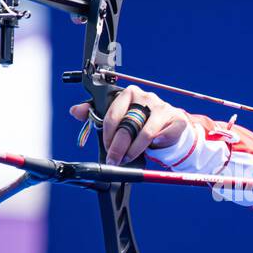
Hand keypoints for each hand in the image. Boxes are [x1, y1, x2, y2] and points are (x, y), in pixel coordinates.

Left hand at [70, 85, 191, 164]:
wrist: (167, 124)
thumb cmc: (139, 120)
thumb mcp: (117, 114)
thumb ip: (95, 112)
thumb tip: (74, 111)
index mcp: (129, 93)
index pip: (114, 113)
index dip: (108, 134)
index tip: (106, 146)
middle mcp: (146, 98)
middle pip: (129, 125)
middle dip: (119, 147)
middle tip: (114, 159)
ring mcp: (163, 108)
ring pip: (147, 133)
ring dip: (136, 150)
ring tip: (130, 158)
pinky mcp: (177, 119)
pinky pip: (165, 135)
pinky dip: (159, 144)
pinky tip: (154, 147)